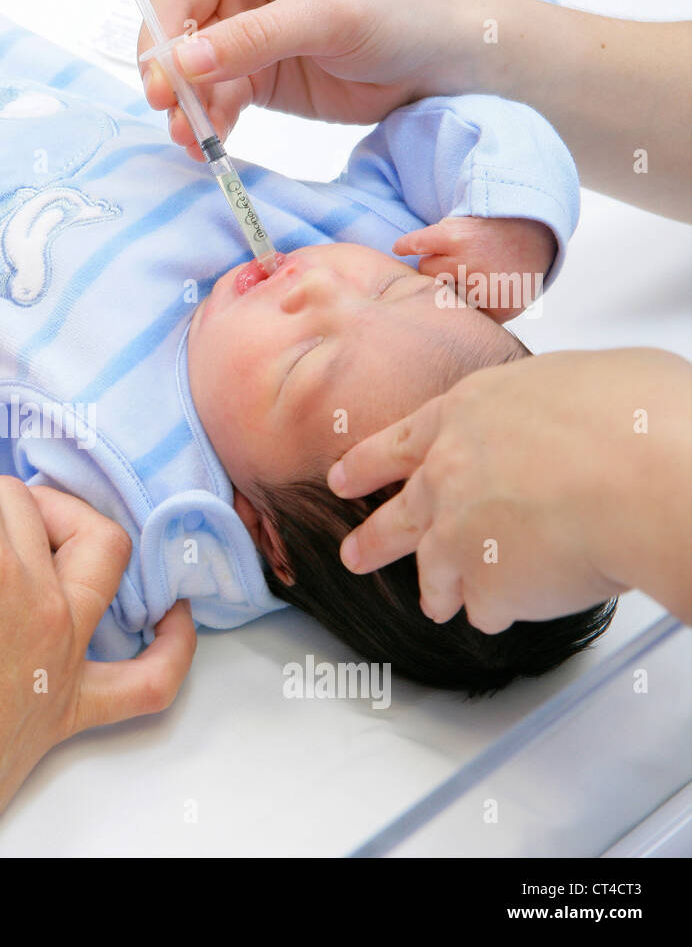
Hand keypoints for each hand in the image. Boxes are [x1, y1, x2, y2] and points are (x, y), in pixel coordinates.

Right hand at [138, 0, 462, 161]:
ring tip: (192, 141)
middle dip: (172, 80)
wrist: (442, 61)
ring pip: (196, 77)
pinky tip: (207, 146)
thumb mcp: (326, 18)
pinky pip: (220, 103)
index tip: (162, 79)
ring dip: (188, 110)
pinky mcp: (258, 81)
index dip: (164, 34)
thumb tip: (186, 63)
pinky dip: (210, 126)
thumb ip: (254, 38)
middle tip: (174, 118)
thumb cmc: (400, 13)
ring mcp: (248, 42)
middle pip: (181, 38)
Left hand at [327, 350, 691, 631]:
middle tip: (355, 555)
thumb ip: (546, 408)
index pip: (401, 441)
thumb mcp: (579, 376)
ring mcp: (457, 533)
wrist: (644, 475)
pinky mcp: (485, 586)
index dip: (368, 464)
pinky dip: (500, 611)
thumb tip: (571, 418)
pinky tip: (509, 611)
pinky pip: (486, 608)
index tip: (344, 478)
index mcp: (468, 414)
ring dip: (437, 590)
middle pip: (399, 514)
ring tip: (435, 604)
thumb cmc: (633, 419)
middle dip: (373, 540)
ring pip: (434, 571)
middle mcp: (448, 473)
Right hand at [394, 217, 554, 322]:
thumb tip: (442, 332)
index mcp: (501, 307)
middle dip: (446, 285)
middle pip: (438, 295)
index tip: (463, 300)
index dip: (456, 308)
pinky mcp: (454, 234)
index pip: (458, 320)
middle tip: (461, 275)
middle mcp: (483, 285)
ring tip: (452, 257)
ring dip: (434, 264)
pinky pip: (418, 244)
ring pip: (426, 270)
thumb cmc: (514, 266)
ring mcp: (468, 258)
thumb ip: (482, 321)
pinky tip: (400, 249)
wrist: (533, 222)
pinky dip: (407, 246)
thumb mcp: (511, 303)